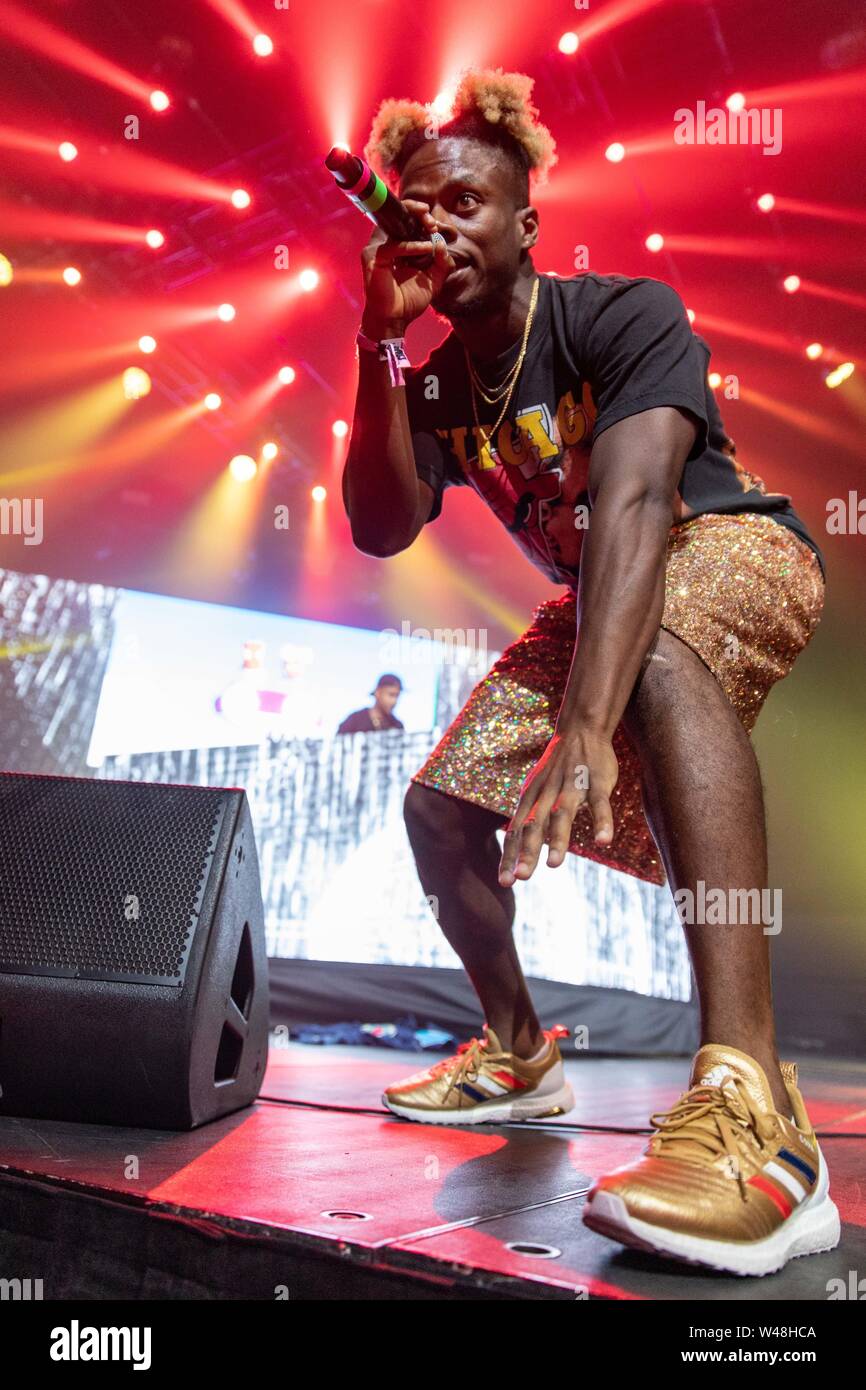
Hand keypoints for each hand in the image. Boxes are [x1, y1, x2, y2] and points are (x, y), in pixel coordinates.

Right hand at [360, 199, 454, 329]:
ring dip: (416, 222)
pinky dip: (412, 246)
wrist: (395, 320)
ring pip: (395, 226)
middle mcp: (387, 244)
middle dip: (418, 212)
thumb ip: (443, 263)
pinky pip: (394, 246)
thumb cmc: (410, 300)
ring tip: (433, 227)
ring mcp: (378, 250)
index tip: (438, 226)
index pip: (408, 221)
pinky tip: (427, 248)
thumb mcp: (434, 280)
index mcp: (399, 246)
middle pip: (399, 216)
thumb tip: (443, 244)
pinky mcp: (374, 258)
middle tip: (434, 221)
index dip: (423, 218)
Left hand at [498, 729, 618, 886]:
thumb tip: (515, 847)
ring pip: (563, 815)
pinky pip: (600, 804)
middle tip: (521, 877)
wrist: (580, 729)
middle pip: (535, 825)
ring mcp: (573, 788)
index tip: (504, 882)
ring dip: (559, 840)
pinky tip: (603, 841)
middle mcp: (548, 794)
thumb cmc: (557, 767)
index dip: (510, 856)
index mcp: (532, 798)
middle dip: (527, 852)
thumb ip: (529, 817)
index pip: (517, 830)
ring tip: (554, 865)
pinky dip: (602, 821)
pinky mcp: (597, 782)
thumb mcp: (536, 790)